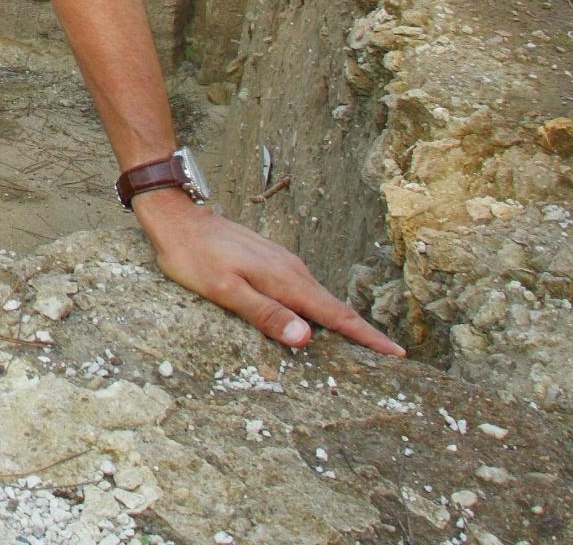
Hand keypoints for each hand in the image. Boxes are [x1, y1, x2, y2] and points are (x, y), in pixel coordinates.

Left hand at [132, 190, 404, 356]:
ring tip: (364, 344)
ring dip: (342, 320)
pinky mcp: (271, 261)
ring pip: (320, 297)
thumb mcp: (224, 290)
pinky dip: (319, 306)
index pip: (335, 314)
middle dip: (363, 331)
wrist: (177, 218)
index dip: (366, 336)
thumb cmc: (194, 257)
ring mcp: (282, 262)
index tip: (395, 351)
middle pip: (334, 307)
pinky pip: (304, 289)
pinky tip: (317, 318)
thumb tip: (306, 338)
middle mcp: (291, 269)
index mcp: (284, 280)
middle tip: (390, 355)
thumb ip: (265, 314)